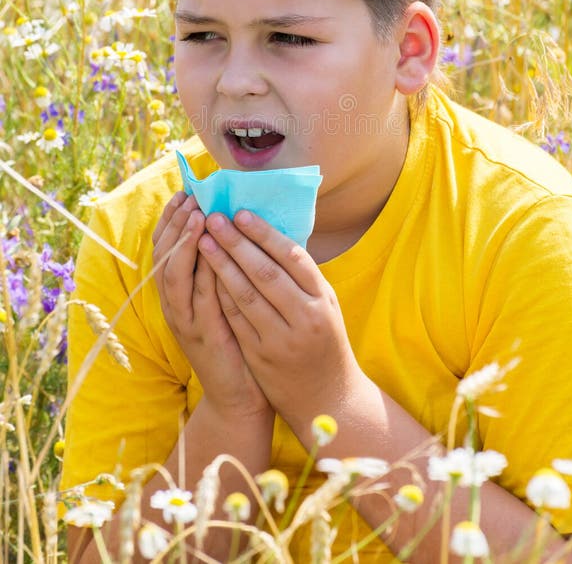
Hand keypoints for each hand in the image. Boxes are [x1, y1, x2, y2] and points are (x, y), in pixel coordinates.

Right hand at [152, 193, 271, 420]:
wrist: (240, 397)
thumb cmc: (238, 342)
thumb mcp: (225, 300)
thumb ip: (221, 269)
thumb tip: (232, 226)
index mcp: (178, 296)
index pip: (164, 250)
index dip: (171, 221)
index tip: (184, 193)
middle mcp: (175, 307)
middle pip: (163, 256)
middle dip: (176, 224)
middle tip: (190, 197)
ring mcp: (186, 322)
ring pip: (174, 276)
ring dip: (185, 244)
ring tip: (198, 217)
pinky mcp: (203, 336)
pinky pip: (200, 300)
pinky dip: (204, 274)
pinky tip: (214, 253)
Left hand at [197, 210, 367, 433]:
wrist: (328, 398)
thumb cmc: (325, 342)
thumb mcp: (325, 306)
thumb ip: (303, 276)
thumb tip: (273, 235)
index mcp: (321, 299)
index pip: (292, 257)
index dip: (264, 234)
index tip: (241, 213)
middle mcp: (304, 318)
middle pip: (266, 272)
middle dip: (237, 243)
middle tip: (214, 218)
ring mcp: (281, 339)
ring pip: (246, 295)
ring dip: (221, 265)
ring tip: (203, 240)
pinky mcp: (260, 357)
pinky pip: (235, 320)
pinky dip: (220, 295)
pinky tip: (204, 275)